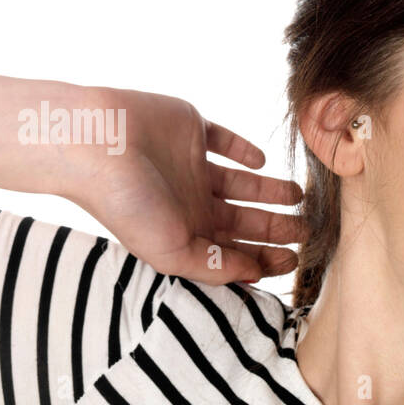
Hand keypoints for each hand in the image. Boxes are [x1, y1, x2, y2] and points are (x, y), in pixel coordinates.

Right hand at [63, 87, 304, 284]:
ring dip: (272, 191)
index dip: (265, 256)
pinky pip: (225, 142)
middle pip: (245, 219)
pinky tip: (261, 162)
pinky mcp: (191, 130)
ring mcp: (191, 165)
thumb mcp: (172, 251)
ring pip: (243, 183)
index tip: (293, 259)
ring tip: (299, 197)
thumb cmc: (126, 204)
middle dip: (277, 227)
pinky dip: (246, 151)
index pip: (235, 249)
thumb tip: (253, 275)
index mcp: (186, 232)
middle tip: (308, 230)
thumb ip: (215, 266)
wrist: (95, 143)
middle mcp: (191, 201)